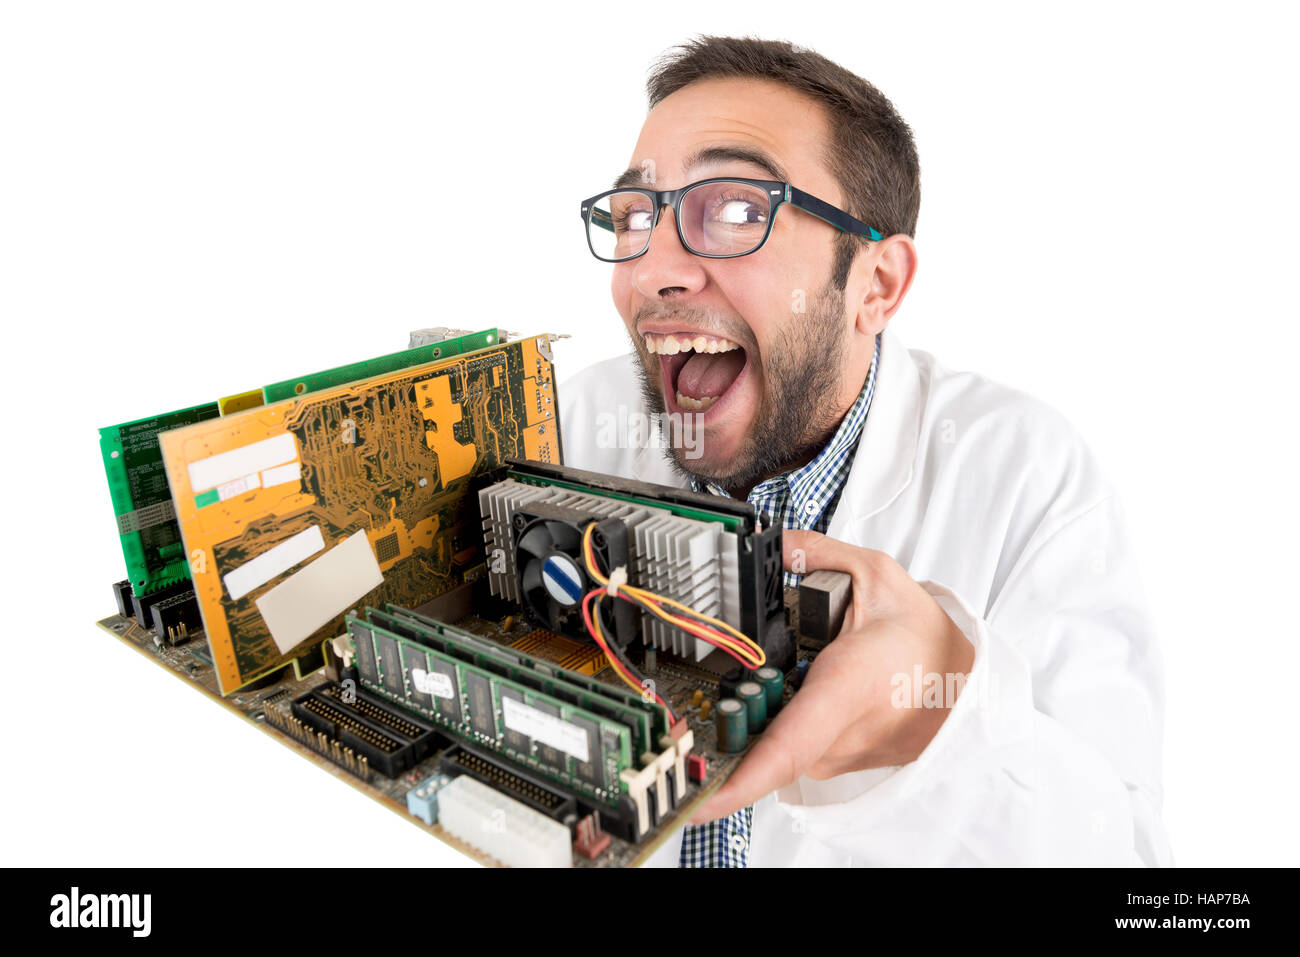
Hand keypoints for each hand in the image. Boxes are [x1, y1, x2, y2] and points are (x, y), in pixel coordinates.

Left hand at [691, 528, 974, 823]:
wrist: (966, 684)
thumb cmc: (927, 640)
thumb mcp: (878, 576)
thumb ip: (817, 553)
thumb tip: (773, 544)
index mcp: (847, 688)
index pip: (784, 748)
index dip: (735, 780)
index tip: (695, 798)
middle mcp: (838, 736)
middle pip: (755, 736)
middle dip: (722, 714)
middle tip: (705, 692)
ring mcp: (836, 757)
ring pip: (768, 736)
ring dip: (751, 708)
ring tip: (768, 672)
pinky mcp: (833, 763)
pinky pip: (787, 742)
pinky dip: (773, 717)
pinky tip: (782, 687)